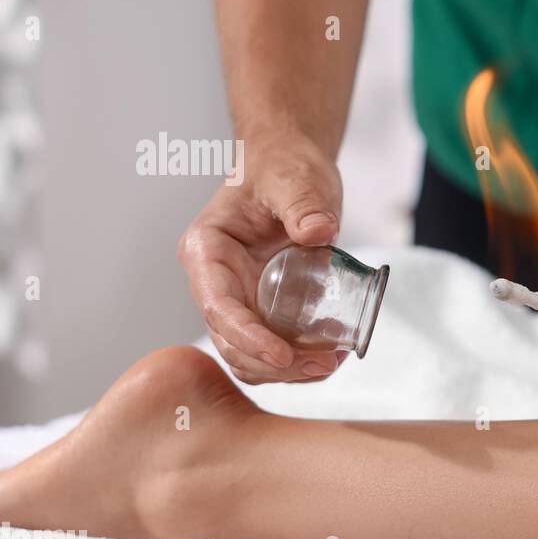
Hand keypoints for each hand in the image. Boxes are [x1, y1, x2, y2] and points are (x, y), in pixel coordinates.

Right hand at [177, 129, 347, 383]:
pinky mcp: (262, 307)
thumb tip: (318, 232)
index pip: (218, 306)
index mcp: (206, 249)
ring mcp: (237, 297)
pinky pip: (271, 345)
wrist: (290, 167)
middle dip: (272, 363)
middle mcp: (214, 280)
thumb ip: (304, 203)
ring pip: (247, 353)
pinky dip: (297, 359)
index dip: (247, 337)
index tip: (282, 356)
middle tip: (323, 364)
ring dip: (285, 371)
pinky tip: (331, 352)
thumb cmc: (283, 167)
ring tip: (331, 363)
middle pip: (230, 340)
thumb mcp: (295, 179)